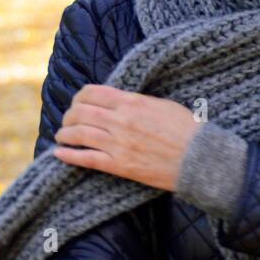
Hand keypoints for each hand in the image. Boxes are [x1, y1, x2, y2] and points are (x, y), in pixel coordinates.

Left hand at [51, 85, 198, 191]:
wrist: (200, 159)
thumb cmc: (188, 130)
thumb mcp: (163, 104)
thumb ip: (137, 101)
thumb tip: (120, 101)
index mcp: (132, 102)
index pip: (92, 93)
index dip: (80, 97)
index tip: (78, 102)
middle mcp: (120, 120)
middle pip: (81, 112)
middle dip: (69, 115)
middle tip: (68, 120)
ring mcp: (118, 144)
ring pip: (78, 134)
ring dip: (65, 134)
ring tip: (62, 136)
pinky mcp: (120, 166)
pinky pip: (87, 159)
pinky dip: (69, 155)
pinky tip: (59, 154)